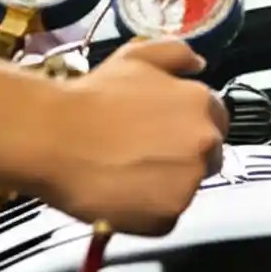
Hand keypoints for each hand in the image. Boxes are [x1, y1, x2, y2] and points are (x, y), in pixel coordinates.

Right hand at [32, 40, 227, 234]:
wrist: (54, 136)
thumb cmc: (90, 97)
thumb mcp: (136, 57)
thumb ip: (176, 53)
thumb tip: (199, 64)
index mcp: (202, 103)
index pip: (216, 122)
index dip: (188, 128)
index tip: (164, 134)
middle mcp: (204, 143)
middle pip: (207, 158)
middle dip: (181, 158)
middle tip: (141, 155)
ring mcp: (189, 182)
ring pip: (185, 188)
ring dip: (163, 185)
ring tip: (124, 173)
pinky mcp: (168, 215)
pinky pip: (165, 217)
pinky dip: (146, 212)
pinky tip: (119, 193)